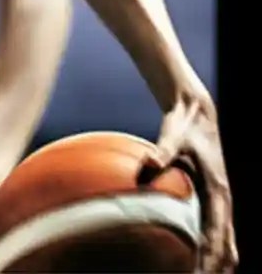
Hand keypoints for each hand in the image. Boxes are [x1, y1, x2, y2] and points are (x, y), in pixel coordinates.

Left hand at [143, 92, 237, 272]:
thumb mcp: (173, 137)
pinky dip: (208, 247)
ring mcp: (218, 200)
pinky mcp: (209, 198)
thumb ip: (162, 151)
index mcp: (217, 191)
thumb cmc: (183, 126)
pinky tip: (192, 258)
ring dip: (216, 262)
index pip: (216, 234)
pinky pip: (211, 229)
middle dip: (217, 267)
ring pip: (223, 240)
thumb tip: (147, 164)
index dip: (210, 257)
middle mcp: (222, 199)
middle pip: (225, 245)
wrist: (195, 114)